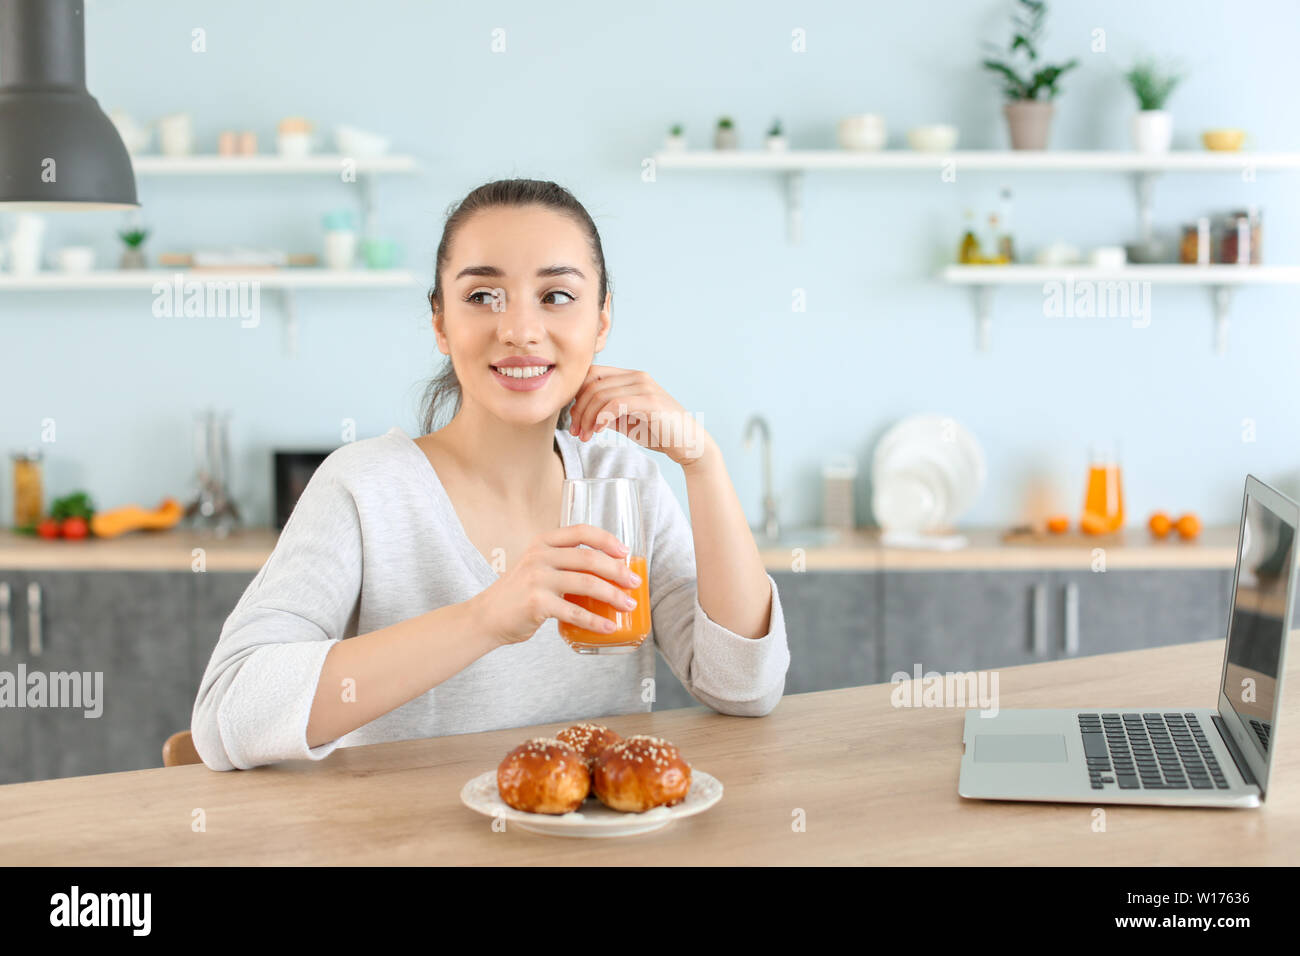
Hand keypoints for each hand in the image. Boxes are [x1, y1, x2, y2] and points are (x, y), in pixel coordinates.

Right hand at [469, 523, 642, 645]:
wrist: (487, 616)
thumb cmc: (519, 593)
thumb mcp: (537, 567)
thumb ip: (563, 563)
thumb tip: (607, 571)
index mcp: (543, 543)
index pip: (581, 531)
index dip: (607, 539)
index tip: (625, 551)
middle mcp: (540, 556)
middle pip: (589, 558)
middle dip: (618, 571)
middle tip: (635, 583)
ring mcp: (537, 579)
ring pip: (586, 584)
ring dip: (613, 595)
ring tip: (628, 605)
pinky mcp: (536, 603)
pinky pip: (574, 612)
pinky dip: (595, 621)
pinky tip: (609, 626)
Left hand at [568, 364, 711, 466]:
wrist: (688, 444)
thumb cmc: (660, 433)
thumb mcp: (627, 420)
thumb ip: (608, 413)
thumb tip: (583, 414)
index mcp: (631, 377)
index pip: (592, 374)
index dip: (577, 395)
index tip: (574, 419)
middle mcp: (638, 376)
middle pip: (592, 384)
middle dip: (578, 410)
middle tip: (576, 432)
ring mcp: (645, 387)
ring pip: (600, 394)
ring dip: (587, 417)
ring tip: (585, 436)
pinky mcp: (650, 402)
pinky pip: (615, 404)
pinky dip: (601, 418)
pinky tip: (599, 431)